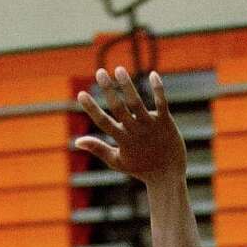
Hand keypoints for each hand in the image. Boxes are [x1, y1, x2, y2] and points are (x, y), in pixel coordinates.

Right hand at [76, 68, 186, 183]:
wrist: (169, 177)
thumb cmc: (141, 168)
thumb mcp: (117, 161)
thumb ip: (98, 148)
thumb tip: (76, 141)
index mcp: (123, 141)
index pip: (104, 122)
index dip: (92, 109)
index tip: (81, 94)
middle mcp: (136, 132)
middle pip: (119, 109)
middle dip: (109, 90)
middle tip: (100, 72)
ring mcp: (151, 127)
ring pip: (137, 103)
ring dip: (128, 86)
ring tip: (119, 69)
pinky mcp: (166, 123)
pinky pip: (161, 103)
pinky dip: (158, 89)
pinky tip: (153, 74)